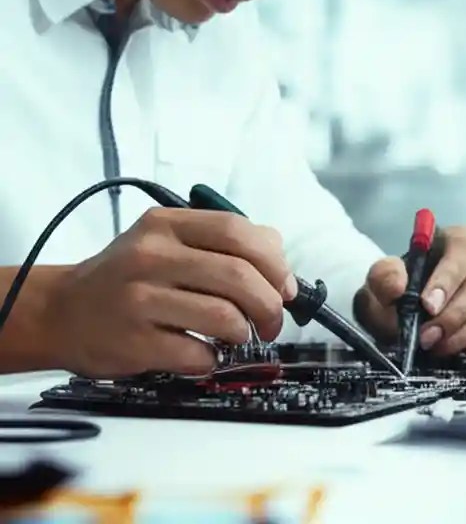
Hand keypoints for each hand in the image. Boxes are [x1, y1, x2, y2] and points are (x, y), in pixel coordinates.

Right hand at [49, 207, 295, 377]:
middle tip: (272, 323)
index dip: (274, 262)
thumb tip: (280, 266)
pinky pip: (199, 355)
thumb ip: (221, 244)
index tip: (286, 286)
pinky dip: (213, 360)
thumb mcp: (165, 242)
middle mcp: (151, 256)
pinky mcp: (134, 342)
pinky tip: (202, 354)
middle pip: (239, 277)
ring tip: (235, 336)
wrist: (59, 312)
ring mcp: (140, 299)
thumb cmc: (126, 278)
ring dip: (244, 333)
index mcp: (165, 225)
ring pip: (225, 317)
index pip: (238, 232)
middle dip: (270, 305)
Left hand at [355, 226, 465, 356]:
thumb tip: (398, 285)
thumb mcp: (379, 281)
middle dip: (454, 314)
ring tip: (433, 346)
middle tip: (427, 336)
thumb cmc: (395, 290)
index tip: (427, 305)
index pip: (463, 250)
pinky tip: (448, 347)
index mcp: (457, 240)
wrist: (399, 314)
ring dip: (461, 334)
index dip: (449, 278)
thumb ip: (384, 277)